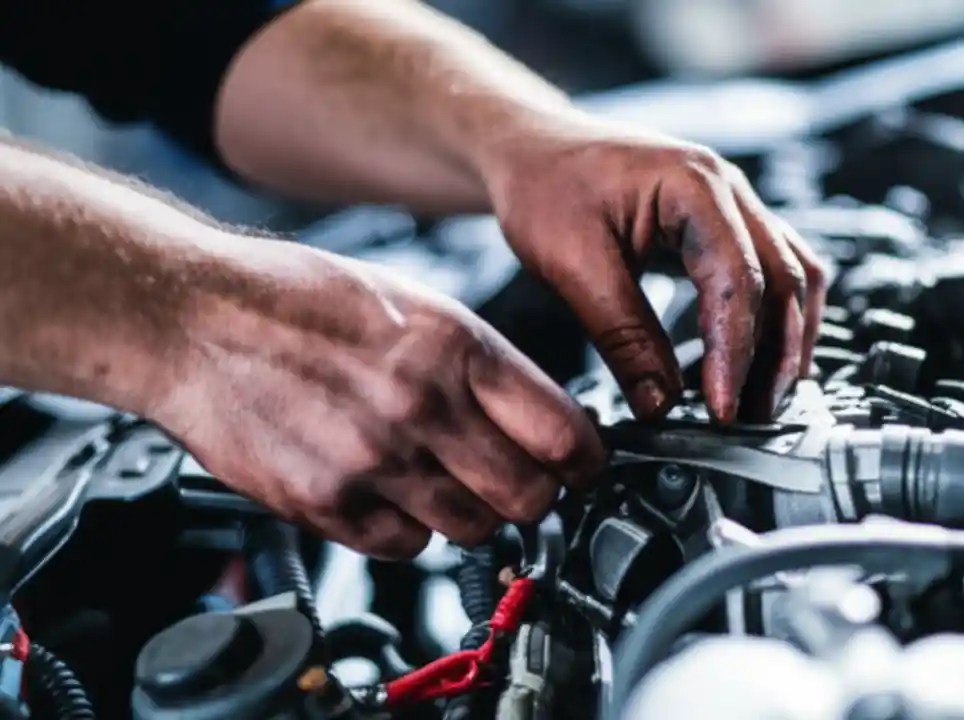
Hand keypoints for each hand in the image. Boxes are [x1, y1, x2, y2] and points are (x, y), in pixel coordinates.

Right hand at [151, 240, 604, 557]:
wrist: (193, 318)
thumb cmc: (301, 301)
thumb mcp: (416, 303)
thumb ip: (483, 366)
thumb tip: (544, 417)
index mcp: (455, 346)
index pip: (564, 435)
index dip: (584, 460)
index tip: (582, 466)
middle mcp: (421, 405)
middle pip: (529, 496)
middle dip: (536, 495)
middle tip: (521, 481)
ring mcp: (372, 460)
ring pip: (471, 528)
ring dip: (471, 513)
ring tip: (444, 478)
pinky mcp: (324, 502)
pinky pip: (403, 546)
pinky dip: (409, 530)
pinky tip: (391, 490)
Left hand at [482, 115, 826, 422]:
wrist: (534, 148)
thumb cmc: (545, 186)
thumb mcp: (571, 264)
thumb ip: (621, 336)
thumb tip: (660, 404)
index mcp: (694, 186)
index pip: (739, 279)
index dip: (735, 351)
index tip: (721, 408)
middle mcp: (729, 189)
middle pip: (783, 280)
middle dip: (773, 356)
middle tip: (748, 417)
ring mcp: (735, 204)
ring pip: (794, 275)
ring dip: (787, 340)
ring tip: (762, 399)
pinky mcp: (726, 224)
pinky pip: (778, 270)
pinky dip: (779, 318)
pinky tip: (762, 360)